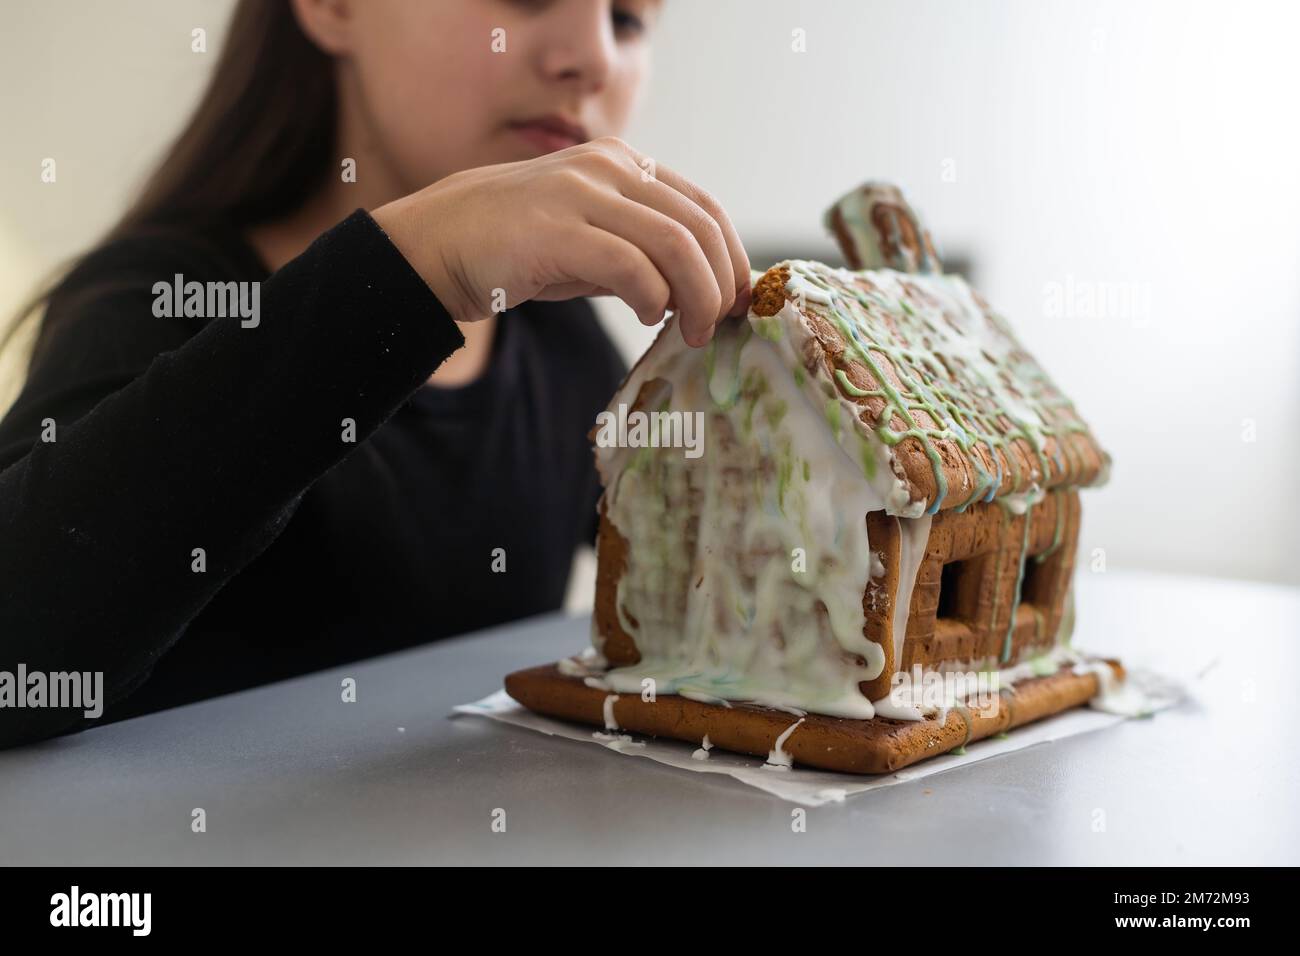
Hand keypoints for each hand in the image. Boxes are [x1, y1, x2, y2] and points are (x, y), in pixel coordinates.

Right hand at [371, 137, 750, 346]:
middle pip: (698, 225)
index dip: (733, 258)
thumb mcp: (593, 242)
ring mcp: (581, 193)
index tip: (738, 302)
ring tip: (692, 331)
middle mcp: (608, 168)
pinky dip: (653, 298)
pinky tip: (648, 318)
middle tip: (716, 327)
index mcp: (624, 164)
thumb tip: (709, 292)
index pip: (704, 207)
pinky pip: (630, 265)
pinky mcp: (556, 229)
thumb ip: (645, 255)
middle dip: (720, 283)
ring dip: (696, 296)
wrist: (438, 245)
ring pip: (674, 243)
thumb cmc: (520, 250)